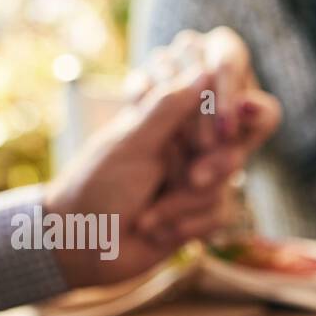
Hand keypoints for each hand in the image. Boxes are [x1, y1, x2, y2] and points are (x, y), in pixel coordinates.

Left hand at [45, 28, 280, 288]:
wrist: (82, 247)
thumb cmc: (96, 186)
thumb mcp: (132, 142)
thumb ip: (169, 106)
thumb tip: (205, 68)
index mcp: (166, 115)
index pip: (217, 98)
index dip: (221, 119)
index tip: (206, 140)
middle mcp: (185, 141)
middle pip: (232, 145)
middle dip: (209, 169)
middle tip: (187, 179)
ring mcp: (196, 176)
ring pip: (226, 183)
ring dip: (184, 204)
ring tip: (147, 216)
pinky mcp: (200, 211)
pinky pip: (220, 214)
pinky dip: (185, 226)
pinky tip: (154, 230)